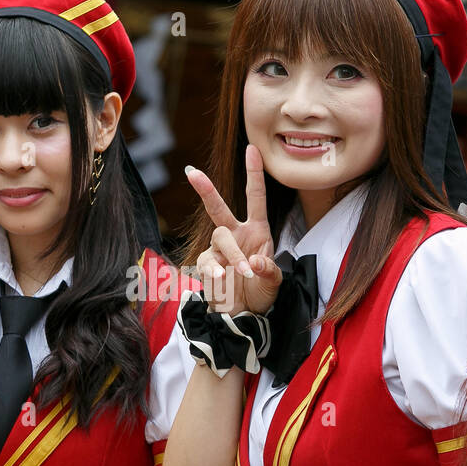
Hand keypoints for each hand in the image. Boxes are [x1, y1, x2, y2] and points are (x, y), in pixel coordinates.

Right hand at [186, 145, 281, 314]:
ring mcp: (220, 250)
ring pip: (220, 239)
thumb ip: (269, 271)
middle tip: (192, 173)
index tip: (252, 149)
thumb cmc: (261, 294)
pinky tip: (223, 279)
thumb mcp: (274, 283)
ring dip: (232, 254)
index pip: (256, 197)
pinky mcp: (208, 267)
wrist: (244, 317)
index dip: (254, 173)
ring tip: (244, 272)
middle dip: (206, 190)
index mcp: (258, 231)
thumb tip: (254, 262)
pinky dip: (215, 270)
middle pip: (219, 208)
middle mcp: (236, 235)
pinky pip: (208, 262)